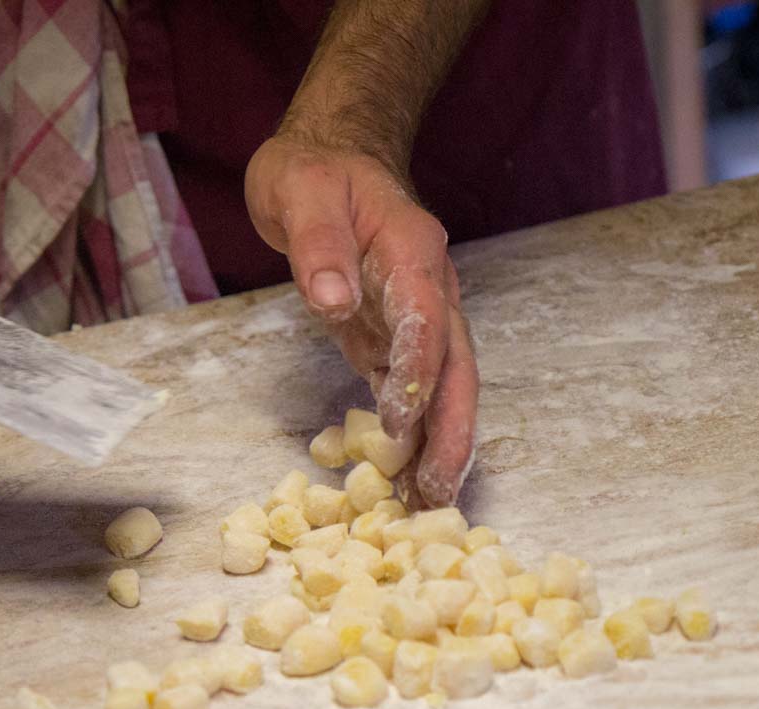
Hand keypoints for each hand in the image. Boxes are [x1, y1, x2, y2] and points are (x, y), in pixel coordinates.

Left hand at [246, 134, 476, 507]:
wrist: (329, 157)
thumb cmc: (314, 171)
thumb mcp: (301, 192)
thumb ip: (319, 245)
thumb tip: (333, 301)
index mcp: (412, 250)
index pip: (427, 317)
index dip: (418, 371)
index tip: (401, 422)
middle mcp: (428, 288)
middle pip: (456, 367)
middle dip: (453, 430)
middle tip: (441, 490)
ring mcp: (415, 316)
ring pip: (442, 387)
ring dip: (439, 443)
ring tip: (429, 501)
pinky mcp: (390, 336)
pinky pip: (409, 390)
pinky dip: (411, 434)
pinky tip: (404, 475)